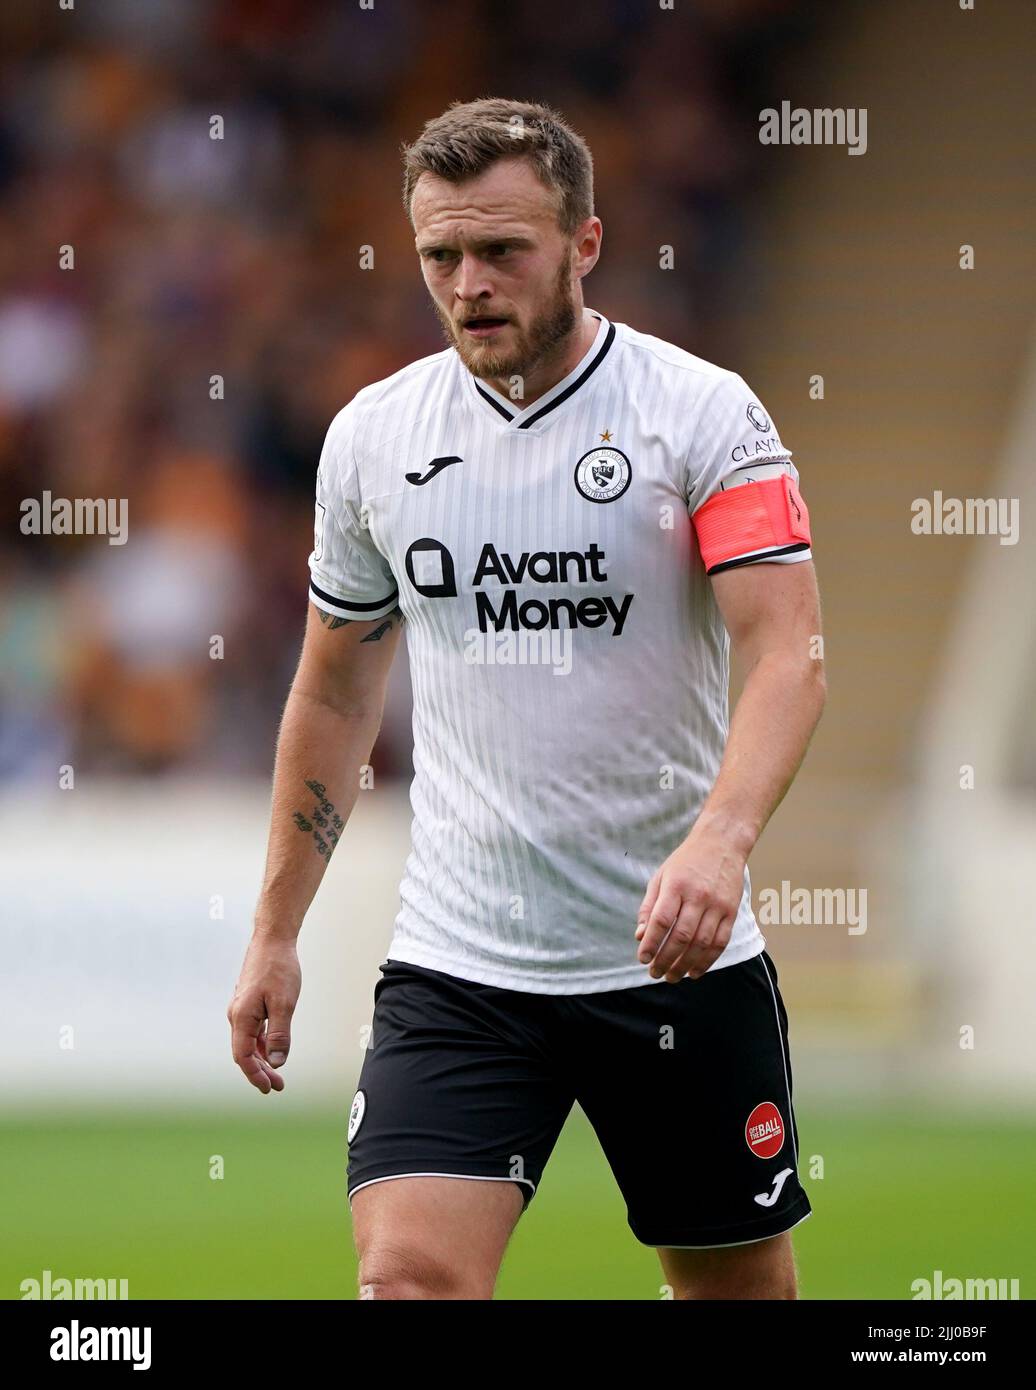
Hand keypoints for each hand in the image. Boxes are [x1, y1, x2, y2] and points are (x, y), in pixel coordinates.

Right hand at [227, 933, 301, 1093]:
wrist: (272, 940)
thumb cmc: (278, 968)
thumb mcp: (284, 1003)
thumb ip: (280, 1034)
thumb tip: (277, 1061)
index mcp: (241, 1017)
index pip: (243, 1056)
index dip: (255, 1075)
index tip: (269, 1088)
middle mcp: (237, 1015)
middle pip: (245, 1052)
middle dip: (260, 1071)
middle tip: (277, 1087)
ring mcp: (242, 1008)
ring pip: (249, 1042)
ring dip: (262, 1059)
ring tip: (277, 1074)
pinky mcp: (250, 1003)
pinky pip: (253, 1030)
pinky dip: (262, 1043)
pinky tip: (272, 1050)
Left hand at [635, 824, 746, 981]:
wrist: (721, 843)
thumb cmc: (686, 861)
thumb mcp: (661, 877)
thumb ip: (649, 907)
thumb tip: (640, 936)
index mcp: (676, 885)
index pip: (662, 920)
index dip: (652, 943)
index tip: (643, 959)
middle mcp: (698, 896)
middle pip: (681, 936)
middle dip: (666, 960)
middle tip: (655, 974)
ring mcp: (717, 905)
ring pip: (701, 943)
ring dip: (685, 965)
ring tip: (673, 976)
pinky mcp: (732, 912)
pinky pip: (720, 943)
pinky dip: (707, 961)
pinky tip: (695, 971)